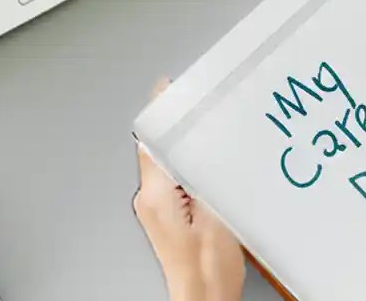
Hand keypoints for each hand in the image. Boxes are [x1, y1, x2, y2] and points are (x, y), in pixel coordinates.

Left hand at [134, 81, 244, 300]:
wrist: (202, 299)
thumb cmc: (208, 271)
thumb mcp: (217, 213)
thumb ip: (207, 174)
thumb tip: (204, 143)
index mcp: (156, 194)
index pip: (151, 139)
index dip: (160, 111)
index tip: (165, 87)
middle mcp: (148, 200)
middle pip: (159, 149)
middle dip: (178, 128)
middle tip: (199, 109)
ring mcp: (154, 209)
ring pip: (166, 164)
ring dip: (184, 150)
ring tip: (207, 138)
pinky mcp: (164, 216)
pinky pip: (171, 180)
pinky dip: (186, 168)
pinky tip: (206, 169)